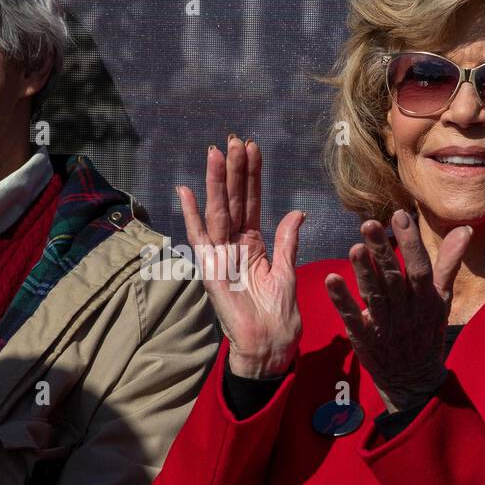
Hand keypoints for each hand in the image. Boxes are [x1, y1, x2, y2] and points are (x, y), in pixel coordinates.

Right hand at [177, 136, 305, 378]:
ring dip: (217, 183)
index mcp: (252, 245)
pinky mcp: (211, 270)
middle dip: (233, 171)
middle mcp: (233, 245)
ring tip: (218, 153)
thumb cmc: (278, 315)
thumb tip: (297, 211)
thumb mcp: (287, 272)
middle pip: (232, 201)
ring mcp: (220, 256)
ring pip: (218, 211)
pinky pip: (200, 238)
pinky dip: (192, 215)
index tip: (253, 148)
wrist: (268, 345)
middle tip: (235, 139)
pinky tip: (186, 190)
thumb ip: (287, 240)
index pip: (250, 202)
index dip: (251, 176)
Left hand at [325, 210, 471, 411]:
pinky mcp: (364, 338)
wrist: (413, 379)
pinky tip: (330, 279)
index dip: (410, 243)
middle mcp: (406, 312)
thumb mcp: (442, 300)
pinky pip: (351, 317)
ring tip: (355, 248)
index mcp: (426, 300)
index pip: (420, 269)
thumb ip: (448, 264)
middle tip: (369, 224)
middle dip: (381, 251)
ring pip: (373, 296)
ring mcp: (384, 326)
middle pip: (393, 279)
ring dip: (362, 272)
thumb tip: (463, 229)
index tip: (400, 215)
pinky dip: (341, 300)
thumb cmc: (426, 331)